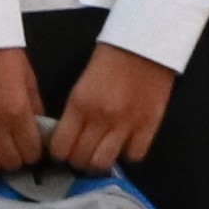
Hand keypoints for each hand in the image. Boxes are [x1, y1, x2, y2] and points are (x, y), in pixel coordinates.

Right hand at [0, 48, 52, 180]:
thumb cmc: (0, 54)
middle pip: (11, 162)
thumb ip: (34, 108)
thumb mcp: (27, 78)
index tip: (32, 149)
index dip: (34, 154)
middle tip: (15, 150)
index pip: (31, 152)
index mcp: (17, 111)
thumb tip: (40, 133)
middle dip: (17, 159)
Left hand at [51, 45, 178, 173]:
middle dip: (77, 160)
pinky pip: (134, 156)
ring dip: (99, 163)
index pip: (60, 148)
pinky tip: (124, 144)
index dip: (59, 154)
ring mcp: (126, 124)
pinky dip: (127, 154)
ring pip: (104, 163)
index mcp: (79, 104)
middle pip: (80, 160)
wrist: (144, 44)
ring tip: (100, 154)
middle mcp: (101, 118)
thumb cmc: (110, 59)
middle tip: (80, 153)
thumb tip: (67, 139)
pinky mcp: (149, 125)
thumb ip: (74, 113)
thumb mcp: (81, 84)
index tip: (62, 151)